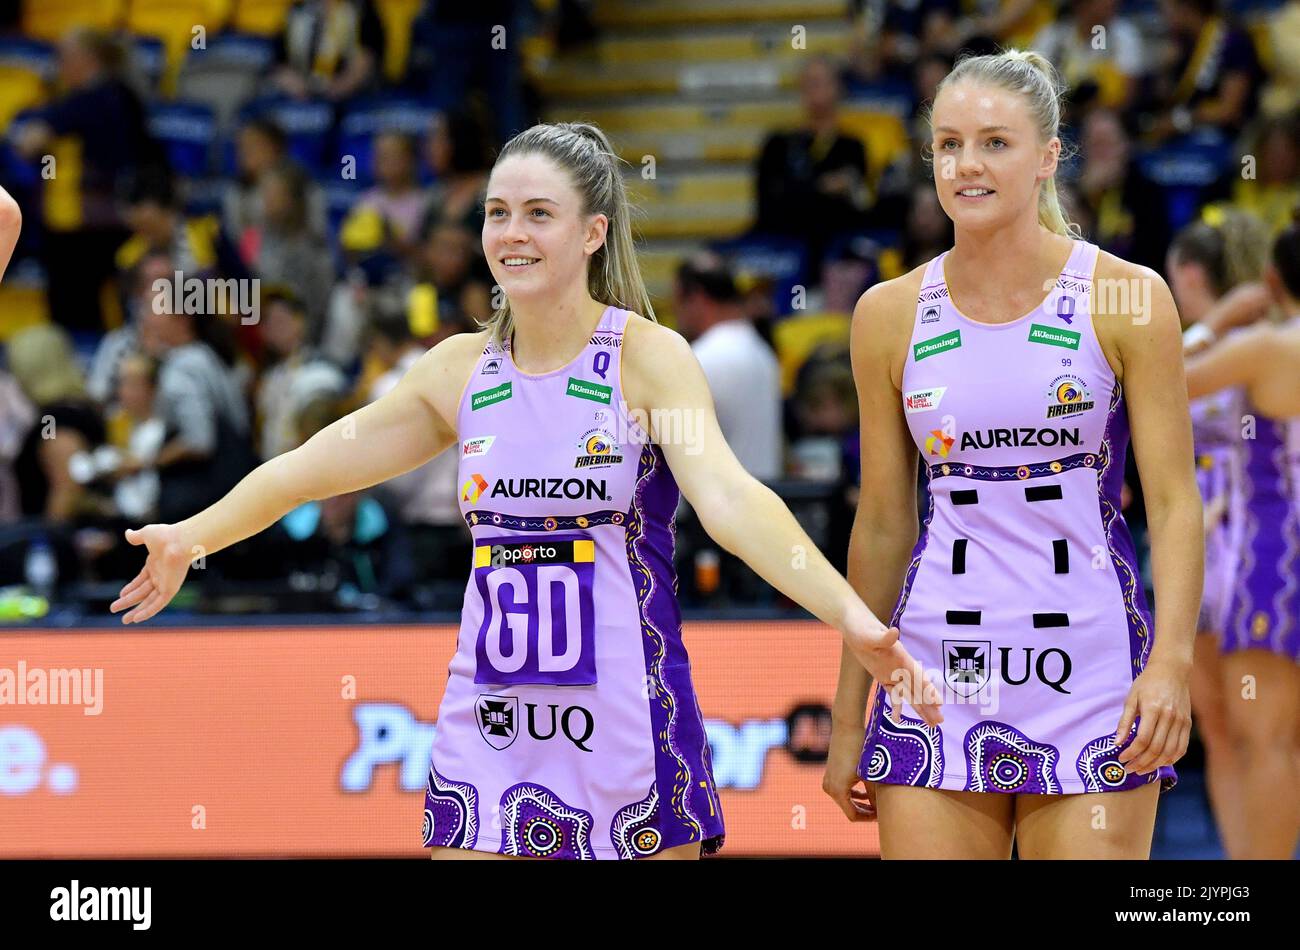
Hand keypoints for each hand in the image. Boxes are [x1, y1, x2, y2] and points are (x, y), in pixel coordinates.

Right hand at [110, 523, 194, 622]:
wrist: (180, 541)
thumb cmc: (166, 535)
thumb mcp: (146, 534)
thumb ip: (136, 537)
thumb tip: (127, 533)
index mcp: (154, 564)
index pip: (140, 580)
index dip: (130, 588)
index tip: (121, 594)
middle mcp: (160, 576)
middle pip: (141, 592)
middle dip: (127, 601)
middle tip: (113, 609)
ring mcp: (165, 583)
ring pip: (148, 601)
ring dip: (136, 611)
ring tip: (124, 621)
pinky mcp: (170, 590)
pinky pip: (158, 604)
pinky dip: (148, 612)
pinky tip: (136, 619)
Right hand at [822, 723, 875, 820]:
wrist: (846, 727)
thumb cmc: (859, 749)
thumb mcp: (869, 775)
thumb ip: (874, 796)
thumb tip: (882, 812)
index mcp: (837, 791)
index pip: (853, 815)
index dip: (868, 818)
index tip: (882, 815)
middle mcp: (829, 788)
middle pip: (849, 809)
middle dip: (865, 811)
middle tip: (881, 810)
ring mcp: (828, 780)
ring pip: (846, 800)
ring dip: (860, 803)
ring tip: (876, 802)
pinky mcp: (830, 773)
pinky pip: (842, 791)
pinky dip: (853, 794)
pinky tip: (866, 791)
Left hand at [841, 603, 942, 727]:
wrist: (855, 624)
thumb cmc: (863, 628)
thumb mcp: (872, 634)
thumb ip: (884, 637)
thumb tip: (895, 632)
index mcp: (902, 658)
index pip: (918, 676)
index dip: (928, 689)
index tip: (939, 703)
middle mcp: (900, 667)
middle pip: (918, 689)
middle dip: (929, 705)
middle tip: (940, 722)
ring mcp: (893, 673)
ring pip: (909, 694)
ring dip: (920, 709)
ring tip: (932, 724)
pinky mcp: (883, 676)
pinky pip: (892, 694)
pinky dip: (896, 705)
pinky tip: (897, 719)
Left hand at [1114, 658, 1190, 776]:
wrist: (1171, 670)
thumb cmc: (1147, 683)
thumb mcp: (1131, 698)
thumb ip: (1124, 722)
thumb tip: (1116, 742)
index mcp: (1153, 709)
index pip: (1143, 739)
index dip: (1131, 753)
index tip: (1121, 759)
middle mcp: (1170, 717)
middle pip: (1157, 749)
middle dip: (1141, 763)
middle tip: (1129, 769)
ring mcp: (1181, 721)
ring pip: (1170, 752)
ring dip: (1155, 765)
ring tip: (1141, 769)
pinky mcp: (1187, 724)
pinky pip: (1181, 748)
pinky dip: (1171, 759)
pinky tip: (1159, 763)